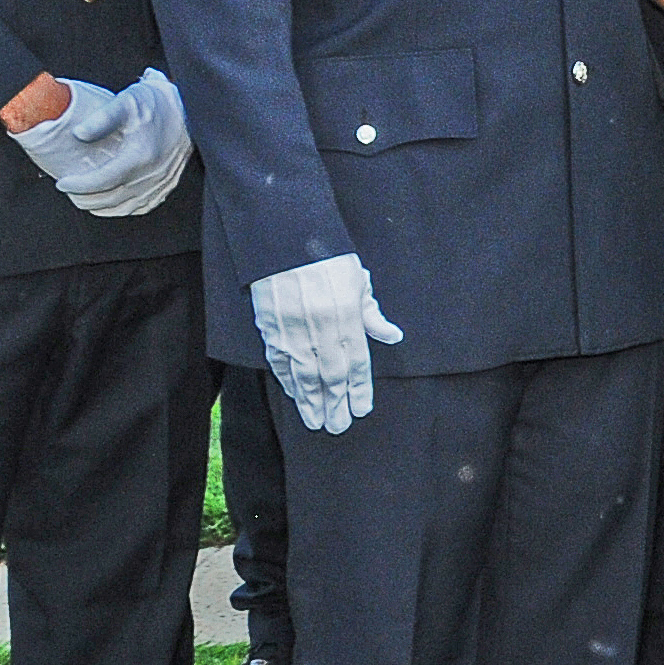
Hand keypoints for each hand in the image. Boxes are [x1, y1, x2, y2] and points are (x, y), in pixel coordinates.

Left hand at [11, 69, 190, 216]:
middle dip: (85, 199)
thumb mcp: (127, 100)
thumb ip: (102, 117)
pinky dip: (122, 209)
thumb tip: (78, 134)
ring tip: (84, 199)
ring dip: (101, 207)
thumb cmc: (159, 103)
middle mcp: (151, 174)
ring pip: (125, 206)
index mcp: (140, 156)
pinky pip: (141, 206)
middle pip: (111, 198)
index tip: (63, 183)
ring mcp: (161, 183)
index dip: (79, 185)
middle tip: (69, 190)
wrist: (191, 108)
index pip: (102, 181)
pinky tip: (111, 204)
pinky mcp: (167, 185)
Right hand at [250, 252, 404, 434]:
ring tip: (315, 421)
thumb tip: (392, 336)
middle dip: (334, 403)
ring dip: (309, 401)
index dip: (358, 389)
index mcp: (345, 316)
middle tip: (337, 426)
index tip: (360, 409)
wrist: (285, 238)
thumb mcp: (358, 281)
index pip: (355, 363)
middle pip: (329, 375)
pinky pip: (280, 361)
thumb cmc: (327, 257)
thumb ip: (372, 313)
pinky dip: (288, 381)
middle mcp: (319, 328)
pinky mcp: (270, 327)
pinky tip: (295, 394)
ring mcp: (292, 330)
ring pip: (302, 375)